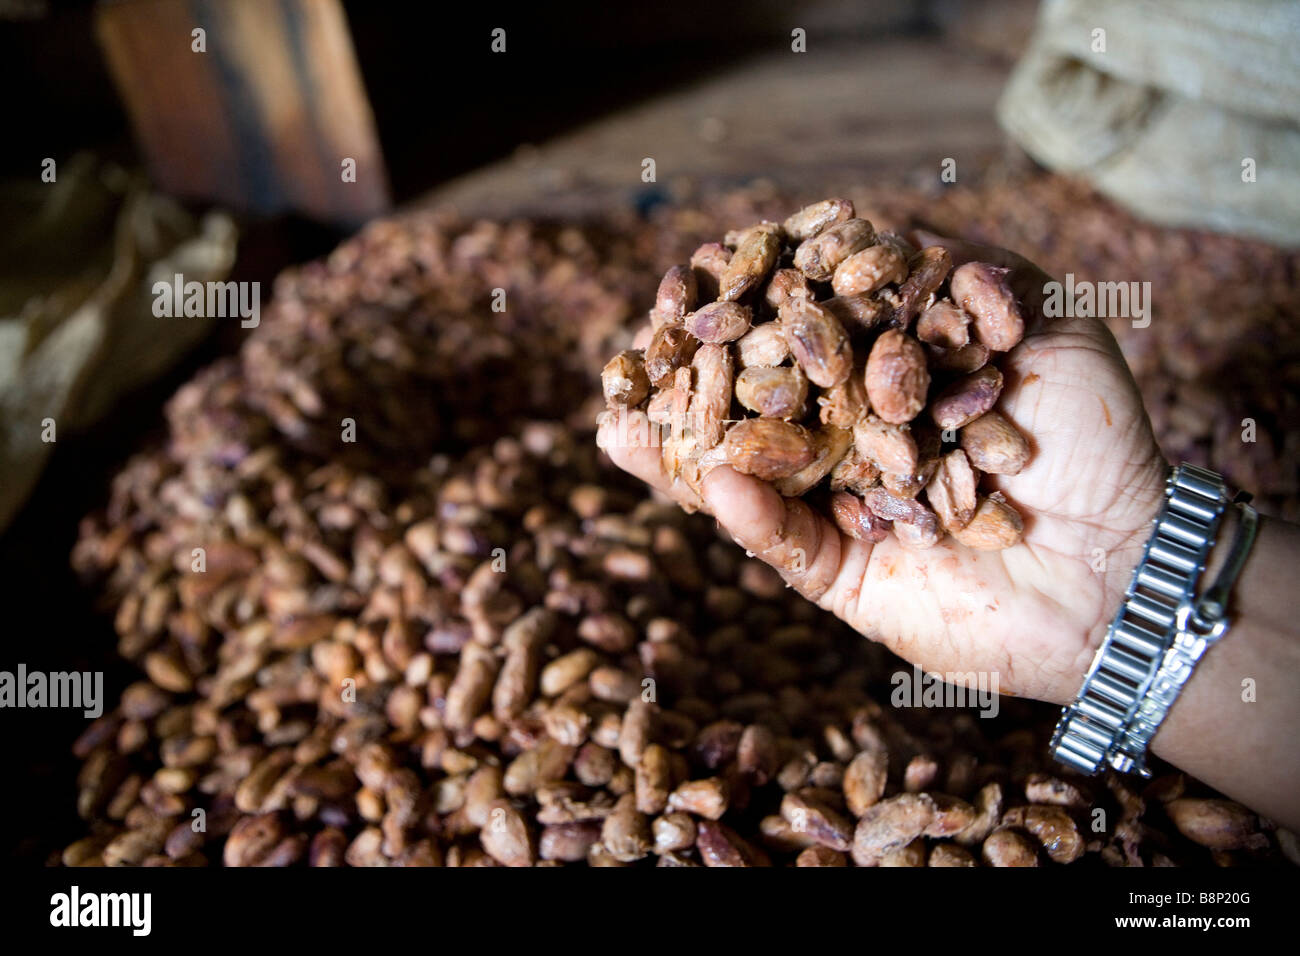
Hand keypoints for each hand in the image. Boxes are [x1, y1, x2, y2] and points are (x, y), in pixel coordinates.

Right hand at [598, 236, 1169, 705]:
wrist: (1125, 561)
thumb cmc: (1092, 436)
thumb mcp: (1047, 321)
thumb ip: (966, 272)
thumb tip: (875, 227)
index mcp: (889, 379)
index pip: (805, 334)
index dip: (753, 303)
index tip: (697, 271)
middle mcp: (851, 441)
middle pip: (758, 403)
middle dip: (694, 377)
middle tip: (635, 345)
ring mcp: (839, 510)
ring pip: (748, 476)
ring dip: (681, 451)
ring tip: (615, 420)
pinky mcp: (840, 577)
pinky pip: (784, 547)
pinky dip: (750, 516)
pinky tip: (712, 479)